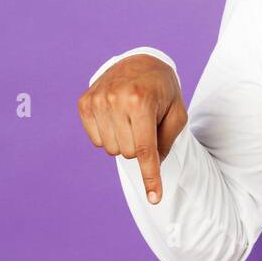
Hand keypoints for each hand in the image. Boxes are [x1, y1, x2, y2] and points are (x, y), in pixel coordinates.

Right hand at [77, 54, 187, 203]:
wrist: (140, 61)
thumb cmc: (163, 90)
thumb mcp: (177, 112)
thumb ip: (167, 141)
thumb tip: (153, 167)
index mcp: (142, 101)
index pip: (145, 149)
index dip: (150, 177)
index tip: (155, 198)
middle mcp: (116, 99)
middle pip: (127, 153)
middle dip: (139, 146)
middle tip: (146, 124)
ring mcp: (97, 100)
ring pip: (110, 149)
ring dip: (124, 141)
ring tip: (131, 118)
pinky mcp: (84, 103)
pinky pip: (96, 140)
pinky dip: (109, 135)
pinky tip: (116, 117)